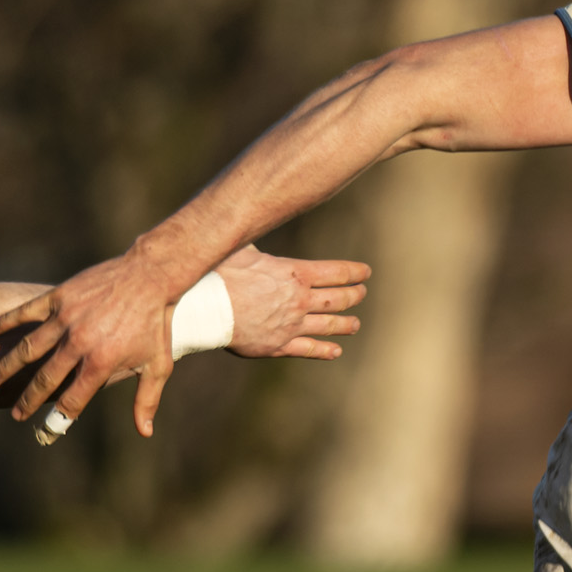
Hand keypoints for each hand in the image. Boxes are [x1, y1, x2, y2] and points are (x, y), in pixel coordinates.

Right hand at [0, 248, 184, 435]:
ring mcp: (65, 319)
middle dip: (28, 400)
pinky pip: (25, 312)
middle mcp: (78, 344)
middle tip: (17, 414)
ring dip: (7, 366)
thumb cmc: (156, 324)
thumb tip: (144, 433)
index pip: (72, 400)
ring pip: (27, 348)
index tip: (46, 432)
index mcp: (100, 363)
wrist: (150, 277)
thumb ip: (147, 399)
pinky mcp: (58, 297)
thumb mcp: (158, 364)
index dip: (58, 420)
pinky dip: (5, 322)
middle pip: (44, 379)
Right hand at [214, 245, 368, 358]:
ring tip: (356, 324)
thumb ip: (257, 240)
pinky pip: (308, 349)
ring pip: (329, 326)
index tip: (365, 272)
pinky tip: (335, 351)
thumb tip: (253, 220)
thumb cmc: (221, 273)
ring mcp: (292, 325)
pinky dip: (324, 351)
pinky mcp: (279, 345)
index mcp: (295, 274)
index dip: (354, 272)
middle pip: (338, 299)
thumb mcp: (244, 248)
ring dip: (345, 324)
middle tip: (362, 294)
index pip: (336, 272)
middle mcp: (300, 300)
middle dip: (354, 296)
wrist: (206, 308)